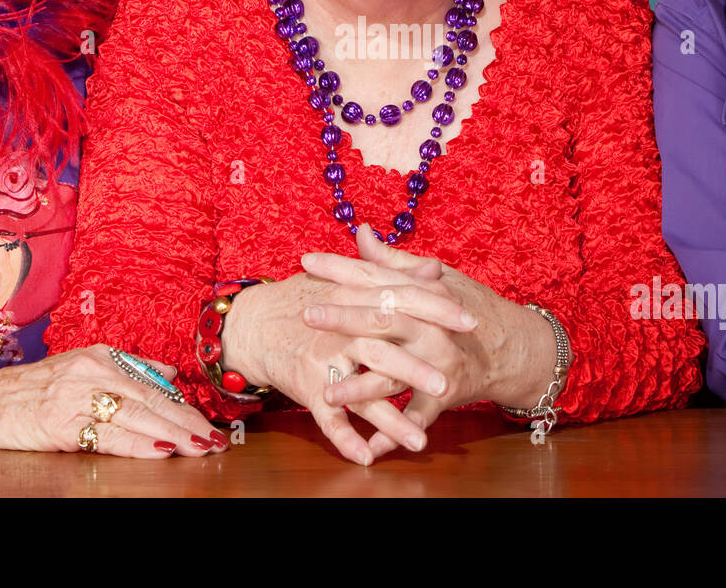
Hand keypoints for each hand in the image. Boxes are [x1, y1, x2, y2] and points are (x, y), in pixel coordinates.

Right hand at [0, 344, 225, 457]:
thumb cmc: (36, 387)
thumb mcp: (83, 365)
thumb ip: (128, 368)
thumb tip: (171, 374)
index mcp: (101, 358)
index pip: (154, 385)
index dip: (185, 406)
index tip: (211, 423)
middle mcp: (92, 373)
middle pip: (151, 400)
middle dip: (188, 422)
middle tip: (216, 440)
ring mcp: (76, 398)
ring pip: (136, 416)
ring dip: (173, 434)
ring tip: (200, 447)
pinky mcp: (61, 424)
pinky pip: (108, 435)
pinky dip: (137, 443)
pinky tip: (161, 449)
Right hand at [221, 269, 468, 464]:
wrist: (255, 323)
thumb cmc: (308, 299)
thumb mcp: (350, 281)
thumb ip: (395, 274)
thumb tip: (436, 269)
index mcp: (356, 297)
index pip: (402, 300)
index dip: (437, 310)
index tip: (471, 321)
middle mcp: (340, 329)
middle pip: (382, 349)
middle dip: (415, 369)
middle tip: (447, 383)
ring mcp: (323, 361)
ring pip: (361, 394)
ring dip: (390, 419)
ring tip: (418, 441)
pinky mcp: (307, 388)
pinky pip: (329, 419)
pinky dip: (347, 440)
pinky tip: (369, 457)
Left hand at [304, 227, 549, 457]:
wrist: (514, 348)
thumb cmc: (470, 307)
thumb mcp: (436, 278)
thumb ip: (391, 261)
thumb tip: (360, 233)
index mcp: (424, 293)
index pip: (377, 276)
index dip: (341, 267)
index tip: (306, 260)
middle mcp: (430, 326)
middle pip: (382, 319)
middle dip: (342, 318)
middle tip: (306, 315)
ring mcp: (437, 362)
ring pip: (393, 375)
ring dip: (360, 387)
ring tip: (326, 392)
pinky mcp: (444, 395)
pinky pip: (415, 417)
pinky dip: (394, 435)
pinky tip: (367, 449)